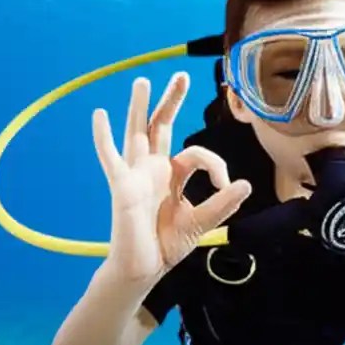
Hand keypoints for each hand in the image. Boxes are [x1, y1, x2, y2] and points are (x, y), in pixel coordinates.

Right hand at [92, 72, 251, 283]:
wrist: (144, 269)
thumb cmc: (167, 244)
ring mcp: (135, 175)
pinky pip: (110, 158)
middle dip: (171, 101)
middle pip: (161, 126)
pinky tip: (99, 115)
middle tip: (182, 75)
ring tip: (142, 82)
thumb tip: (246, 184)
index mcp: (172, 176)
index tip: (225, 185)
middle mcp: (152, 169)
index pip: (195, 153)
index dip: (215, 163)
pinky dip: (103, 137)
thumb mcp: (201, 222)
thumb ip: (222, 204)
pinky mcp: (122, 187)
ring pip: (136, 133)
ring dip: (139, 107)